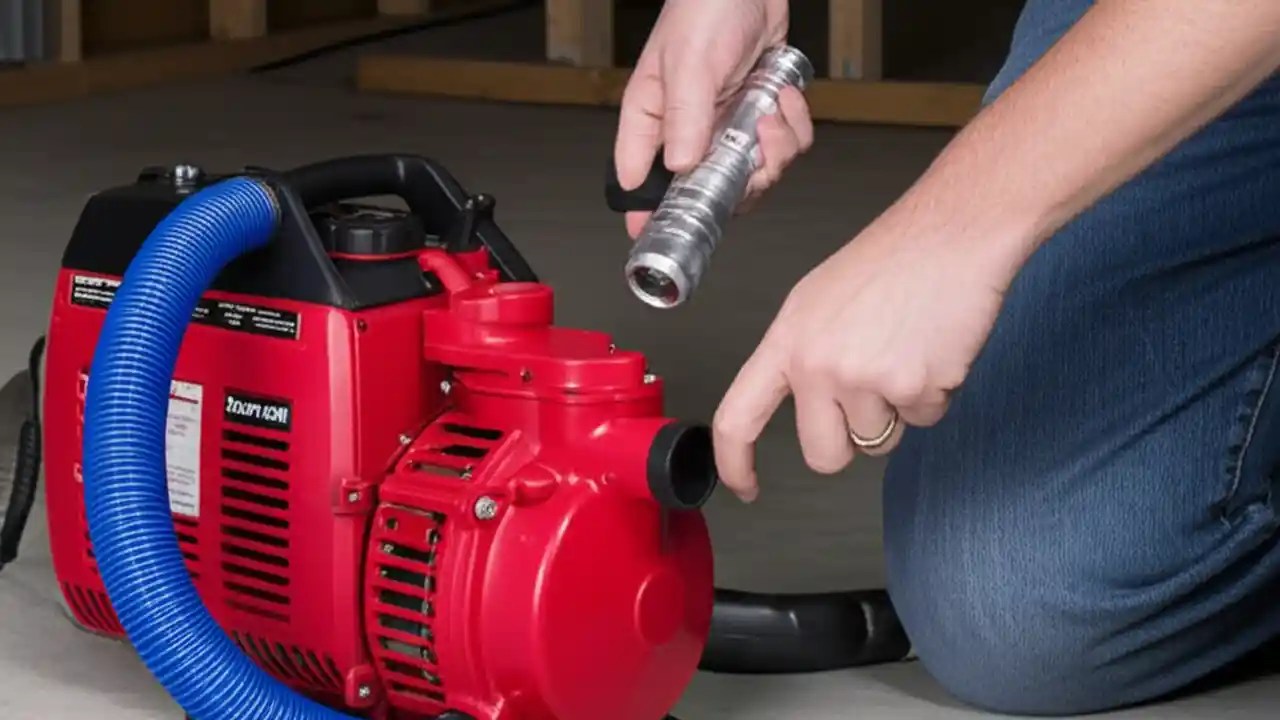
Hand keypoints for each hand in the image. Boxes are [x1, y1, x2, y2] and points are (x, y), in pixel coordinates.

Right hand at [614, 0, 812, 237]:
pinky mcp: (759, 118)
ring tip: (771, 110)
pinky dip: (794, 128)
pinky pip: (783, 147)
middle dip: (740, 182)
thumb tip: (681, 166)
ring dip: (775, 149)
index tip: (661, 235)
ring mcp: (726, 127)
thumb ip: (685, 116)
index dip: (649, 212)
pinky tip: (785, 96)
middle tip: (753, 156)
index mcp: (653, 119)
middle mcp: (688, 130)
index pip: (639, 178)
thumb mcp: (690, 62)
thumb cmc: (705, 6)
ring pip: (753, 174)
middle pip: (707, 190)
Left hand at [711, 207, 1016, 501]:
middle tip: (872, 391)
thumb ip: (801, 356)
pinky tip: (933, 347)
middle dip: (849, 442)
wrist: (953, 233)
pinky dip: (935, 392)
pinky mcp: (915, 388)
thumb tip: (803, 404)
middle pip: (823, 455)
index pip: (738, 417)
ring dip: (897, 408)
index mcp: (787, 341)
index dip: (735, 463)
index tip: (745, 486)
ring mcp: (865, 379)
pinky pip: (925, 420)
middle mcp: (818, 364)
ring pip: (878, 440)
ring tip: (906, 348)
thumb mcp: (817, 302)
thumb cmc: (893, 260)